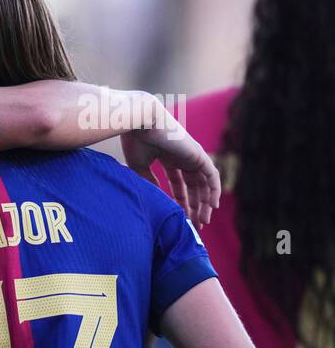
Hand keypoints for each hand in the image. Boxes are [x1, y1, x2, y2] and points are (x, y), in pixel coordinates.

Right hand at [121, 97, 219, 227]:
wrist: (140, 122)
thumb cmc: (134, 140)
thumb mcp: (139, 167)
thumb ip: (149, 182)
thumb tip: (157, 197)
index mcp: (167, 157)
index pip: (179, 183)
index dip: (180, 200)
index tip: (180, 218)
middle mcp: (182, 157)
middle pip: (193, 186)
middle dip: (194, 206)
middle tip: (194, 225)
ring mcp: (192, 155)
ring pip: (204, 184)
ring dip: (204, 203)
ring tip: (202, 221)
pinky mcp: (199, 154)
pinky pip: (211, 176)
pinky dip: (214, 190)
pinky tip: (212, 206)